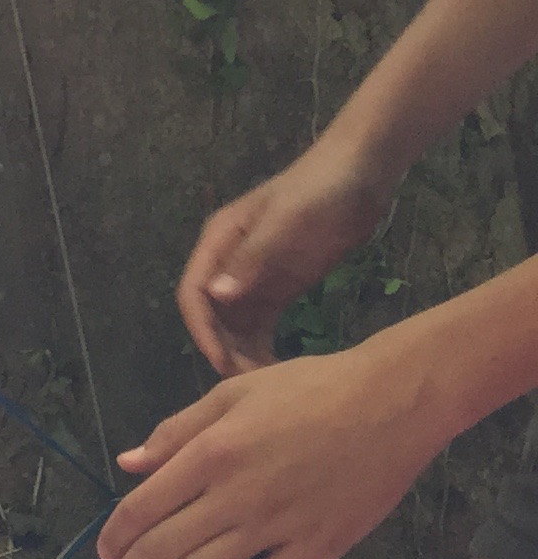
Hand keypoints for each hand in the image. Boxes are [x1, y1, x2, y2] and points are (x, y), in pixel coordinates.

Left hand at [97, 335, 444, 558]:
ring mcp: (277, 527)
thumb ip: (176, 432)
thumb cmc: (309, 388)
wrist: (393, 405)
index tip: (104, 553)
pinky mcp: (316, 549)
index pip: (145, 505)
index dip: (117, 533)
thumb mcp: (232, 393)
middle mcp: (235, 496)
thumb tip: (128, 464)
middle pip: (168, 545)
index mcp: (210, 454)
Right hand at [175, 137, 392, 376]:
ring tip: (267, 386)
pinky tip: (280, 370)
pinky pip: (262, 324)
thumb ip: (252, 257)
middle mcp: (230, 263)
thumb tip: (216, 295)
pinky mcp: (281, 286)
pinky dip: (264, 347)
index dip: (203, 330)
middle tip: (251, 386)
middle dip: (225, 349)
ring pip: (236, 325)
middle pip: (213, 315)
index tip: (222, 363)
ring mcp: (255, 275)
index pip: (195, 292)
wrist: (363, 172)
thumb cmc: (320, 189)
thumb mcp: (288, 221)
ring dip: (243, 354)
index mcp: (220, 242)